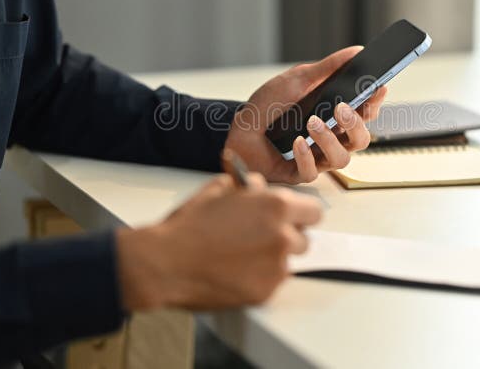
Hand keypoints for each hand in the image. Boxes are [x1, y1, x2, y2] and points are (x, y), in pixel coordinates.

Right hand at [116, 172, 321, 310]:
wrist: (165, 262)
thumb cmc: (189, 224)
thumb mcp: (219, 189)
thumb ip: (248, 187)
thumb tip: (259, 187)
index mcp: (276, 206)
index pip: (314, 212)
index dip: (300, 215)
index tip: (291, 219)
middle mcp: (283, 236)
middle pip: (304, 240)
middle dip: (286, 238)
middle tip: (260, 238)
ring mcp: (276, 267)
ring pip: (288, 263)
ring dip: (273, 259)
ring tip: (242, 256)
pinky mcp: (265, 292)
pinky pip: (271, 282)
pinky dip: (258, 278)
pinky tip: (234, 271)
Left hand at [224, 46, 386, 183]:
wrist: (236, 127)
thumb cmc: (267, 106)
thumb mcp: (296, 81)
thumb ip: (327, 68)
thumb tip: (357, 51)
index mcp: (334, 116)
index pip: (365, 112)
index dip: (375, 102)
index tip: (378, 88)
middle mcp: (331, 139)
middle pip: (361, 139)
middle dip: (356, 124)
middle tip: (341, 108)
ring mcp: (317, 158)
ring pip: (342, 159)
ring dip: (329, 140)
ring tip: (312, 123)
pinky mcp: (299, 173)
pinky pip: (312, 172)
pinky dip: (306, 155)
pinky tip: (296, 142)